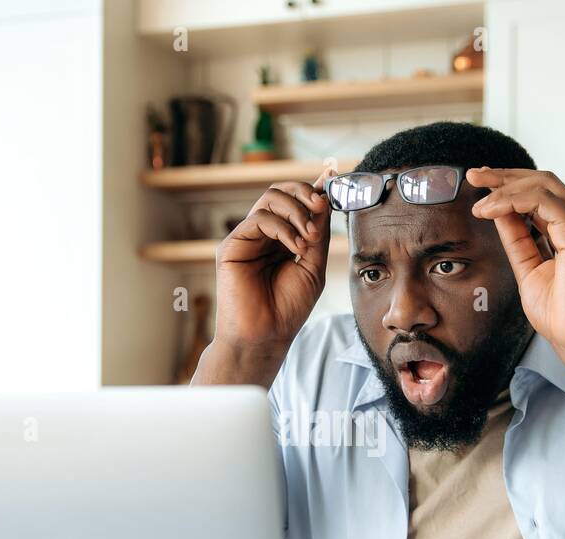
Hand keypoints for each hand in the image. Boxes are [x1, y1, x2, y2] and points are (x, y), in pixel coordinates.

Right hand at [214, 176, 332, 356]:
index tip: (332, 176)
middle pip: (280, 192)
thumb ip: (317, 233)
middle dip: (305, 194)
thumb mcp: (313, 266)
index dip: (312, 188)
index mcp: (282, 239)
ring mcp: (247, 238)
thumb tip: (324, 198)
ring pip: (270, 199)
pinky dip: (283, 228)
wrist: (266, 336)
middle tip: (321, 208)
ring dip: (297, 212)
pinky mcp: (232, 245)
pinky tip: (296, 248)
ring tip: (309, 240)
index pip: (294, 202)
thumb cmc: (288, 308)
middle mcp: (262, 235)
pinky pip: (258, 218)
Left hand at [467, 168, 564, 355]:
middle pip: (544, 181)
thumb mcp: (529, 270)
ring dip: (506, 186)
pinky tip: (491, 210)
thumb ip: (518, 240)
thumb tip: (499, 214)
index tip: (481, 185)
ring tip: (478, 198)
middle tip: (474, 175)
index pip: (542, 194)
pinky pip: (544, 203)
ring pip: (544, 185)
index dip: (510, 185)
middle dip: (506, 175)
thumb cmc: (562, 316)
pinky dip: (513, 200)